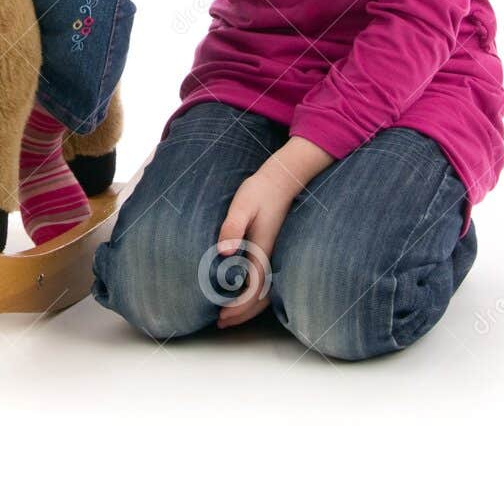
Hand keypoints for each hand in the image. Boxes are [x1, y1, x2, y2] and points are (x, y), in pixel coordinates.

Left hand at [214, 170, 294, 328]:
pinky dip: (254, 294)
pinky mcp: (271, 250)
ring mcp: (272, 255)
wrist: (281, 179)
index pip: (252, 291)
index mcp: (262, 252)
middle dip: (241, 314)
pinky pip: (265, 280)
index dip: (237, 307)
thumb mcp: (242, 206)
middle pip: (260, 298)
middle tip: (221, 323)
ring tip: (229, 315)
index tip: (221, 316)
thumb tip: (224, 252)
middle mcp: (270, 258)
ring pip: (265, 292)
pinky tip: (242, 292)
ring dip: (248, 307)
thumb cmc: (258, 192)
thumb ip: (232, 227)